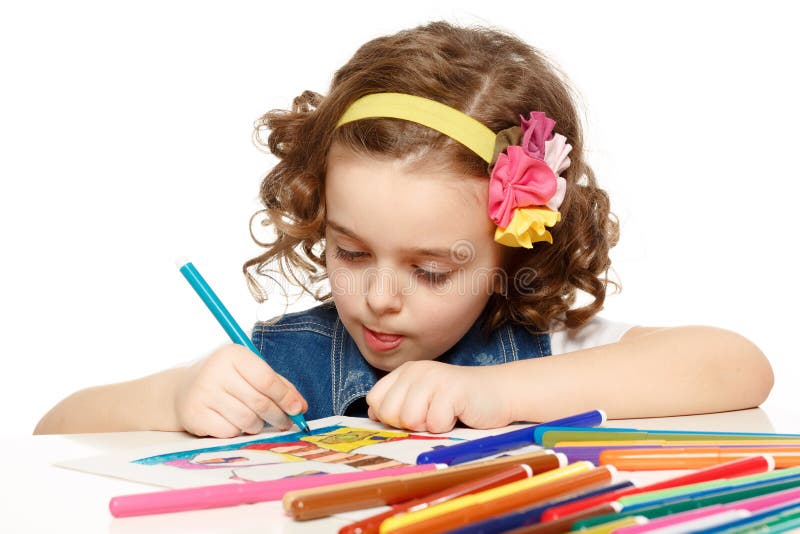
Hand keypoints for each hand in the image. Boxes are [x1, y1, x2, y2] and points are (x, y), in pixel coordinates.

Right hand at [172, 344, 307, 437]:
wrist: (183, 390)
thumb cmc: (226, 380)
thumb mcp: (249, 372)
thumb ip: (277, 386)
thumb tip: (300, 407)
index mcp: (233, 354)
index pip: (266, 379)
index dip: (285, 396)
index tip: (297, 409)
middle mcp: (215, 371)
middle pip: (259, 402)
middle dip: (278, 416)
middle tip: (285, 422)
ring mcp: (203, 393)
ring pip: (246, 420)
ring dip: (257, 425)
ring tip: (255, 420)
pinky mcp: (195, 415)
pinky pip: (230, 432)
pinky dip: (238, 431)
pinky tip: (233, 423)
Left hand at [365, 360, 512, 432]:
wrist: (499, 393)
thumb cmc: (459, 402)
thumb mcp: (423, 400)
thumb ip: (398, 405)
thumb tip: (373, 415)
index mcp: (406, 371)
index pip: (375, 399)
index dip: (389, 417)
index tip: (412, 414)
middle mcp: (416, 370)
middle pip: (389, 412)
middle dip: (409, 424)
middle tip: (431, 416)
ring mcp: (434, 378)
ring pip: (409, 420)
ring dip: (429, 426)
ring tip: (445, 413)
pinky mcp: (451, 390)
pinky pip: (434, 424)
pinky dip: (446, 427)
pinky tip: (458, 414)